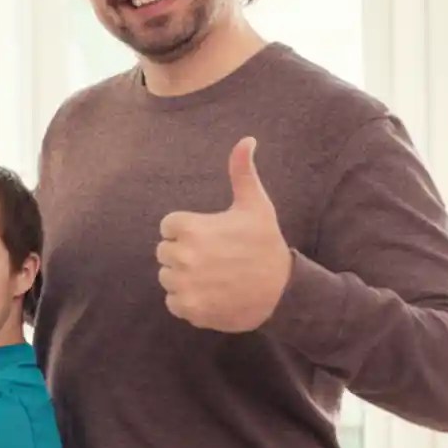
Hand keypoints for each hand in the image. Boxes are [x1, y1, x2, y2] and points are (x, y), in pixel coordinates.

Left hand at [156, 137, 292, 332]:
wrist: (283, 291)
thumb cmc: (266, 244)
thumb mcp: (256, 205)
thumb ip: (242, 172)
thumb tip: (247, 139)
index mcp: (192, 228)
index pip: (168, 227)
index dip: (187, 231)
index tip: (210, 237)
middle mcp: (184, 256)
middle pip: (164, 252)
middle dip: (183, 254)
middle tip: (213, 258)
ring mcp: (186, 284)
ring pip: (167, 277)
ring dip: (184, 278)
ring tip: (212, 276)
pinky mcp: (190, 308)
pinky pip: (173, 302)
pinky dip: (188, 301)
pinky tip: (210, 294)